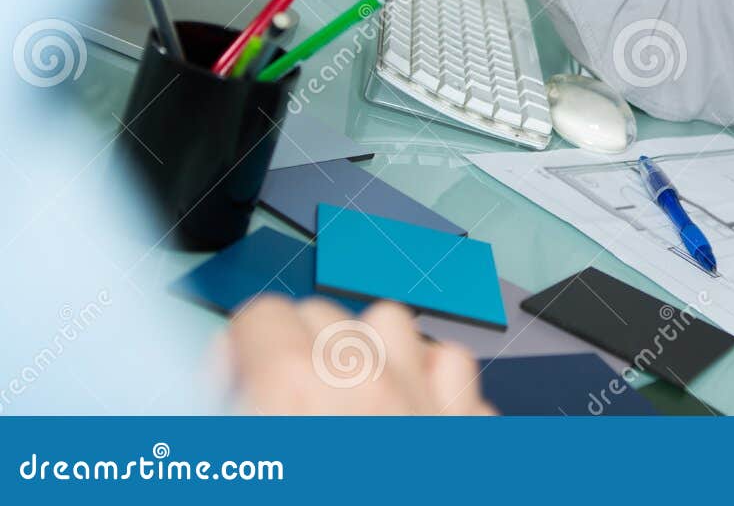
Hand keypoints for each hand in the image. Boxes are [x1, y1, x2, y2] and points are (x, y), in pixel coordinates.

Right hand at [225, 296, 493, 414]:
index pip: (259, 317)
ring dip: (365, 349)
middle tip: (281, 402)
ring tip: (345, 399)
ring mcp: (428, 401)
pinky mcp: (472, 427)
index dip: (238, 350)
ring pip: (391, 322)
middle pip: (322, 315)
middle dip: (297, 348)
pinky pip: (450, 363)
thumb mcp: (235, 464)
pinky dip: (429, 375)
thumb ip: (223, 412)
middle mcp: (367, 384)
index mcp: (294, 393)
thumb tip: (216, 388)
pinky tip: (409, 407)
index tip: (232, 382)